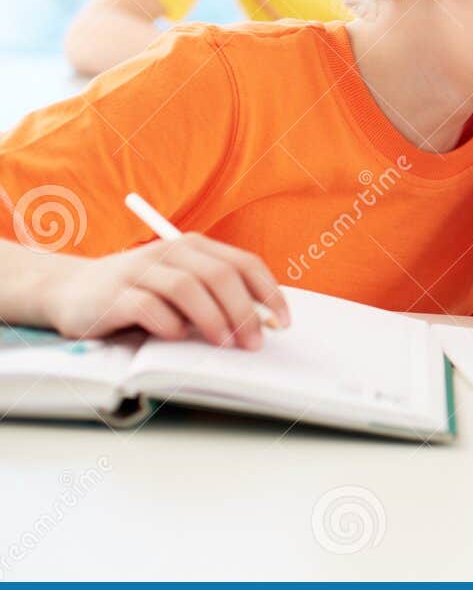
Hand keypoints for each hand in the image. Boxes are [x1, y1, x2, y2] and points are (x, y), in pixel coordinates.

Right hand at [44, 234, 290, 348]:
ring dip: (213, 318)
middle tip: (255, 342)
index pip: (243, 263)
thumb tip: (260, 323)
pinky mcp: (113, 296)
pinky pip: (149, 307)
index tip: (283, 322)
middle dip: (244, 311)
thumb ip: (214, 294)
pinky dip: (169, 324)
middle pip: (220, 275)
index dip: (268, 292)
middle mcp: (169, 251)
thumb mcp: (180, 284)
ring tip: (224, 343)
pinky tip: (176, 337)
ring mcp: (139, 271)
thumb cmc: (138, 292)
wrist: (71, 290)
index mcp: (193, 246)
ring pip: (188, 288)